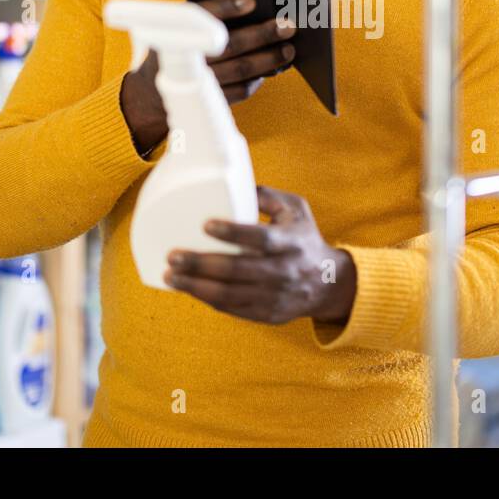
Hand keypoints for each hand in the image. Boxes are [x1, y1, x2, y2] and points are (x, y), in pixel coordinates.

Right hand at [120, 0, 296, 154]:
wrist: (145, 97)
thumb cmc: (168, 52)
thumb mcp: (172, 31)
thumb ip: (199, 18)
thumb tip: (250, 7)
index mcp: (170, 34)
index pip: (198, 16)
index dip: (225, 7)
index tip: (250, 0)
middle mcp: (183, 60)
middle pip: (230, 45)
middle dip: (263, 34)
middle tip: (287, 25)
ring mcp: (197, 85)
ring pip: (241, 70)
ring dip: (269, 59)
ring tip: (288, 49)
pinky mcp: (208, 103)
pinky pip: (240, 91)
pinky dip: (257, 80)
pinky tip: (270, 69)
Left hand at [164, 186, 356, 325]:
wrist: (328, 284)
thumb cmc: (304, 239)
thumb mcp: (295, 209)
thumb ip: (267, 196)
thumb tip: (234, 184)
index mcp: (291, 242)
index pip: (260, 238)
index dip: (233, 232)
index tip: (206, 225)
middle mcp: (284, 271)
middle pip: (238, 269)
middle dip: (201, 264)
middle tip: (173, 256)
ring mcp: (274, 296)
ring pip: (229, 294)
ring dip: (196, 286)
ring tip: (170, 276)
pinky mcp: (266, 314)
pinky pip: (231, 309)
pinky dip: (207, 299)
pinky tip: (188, 288)